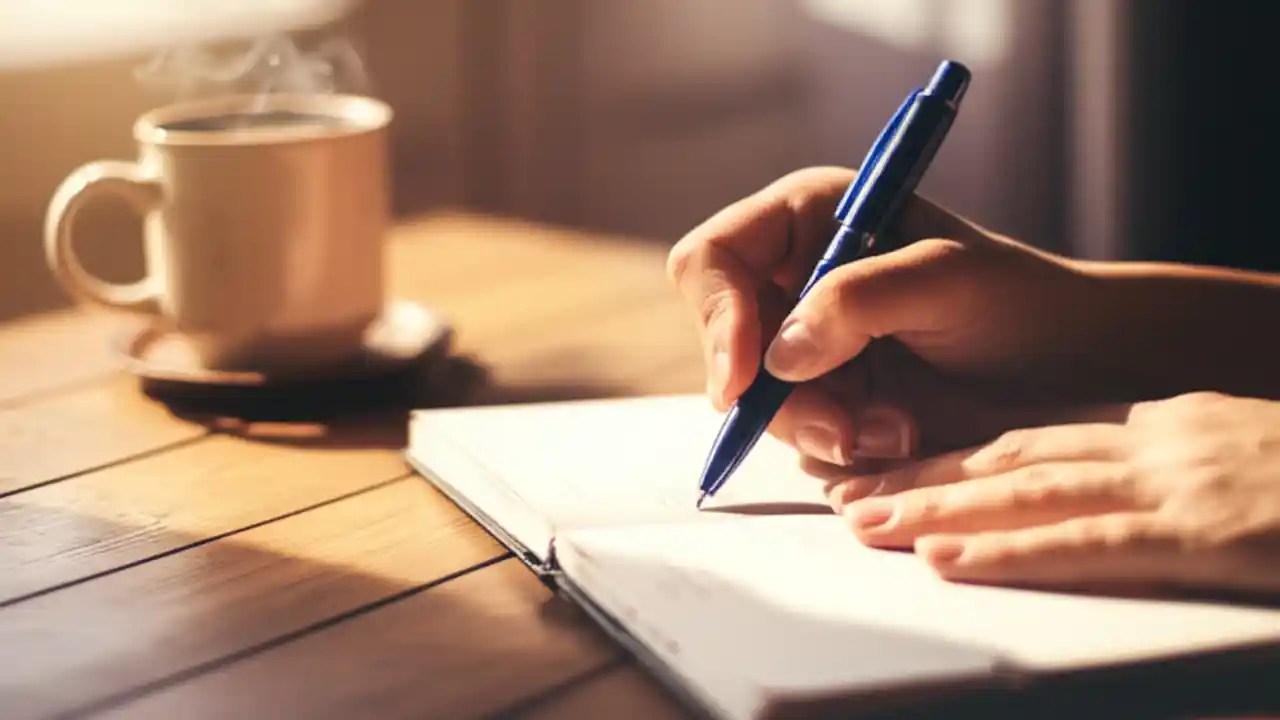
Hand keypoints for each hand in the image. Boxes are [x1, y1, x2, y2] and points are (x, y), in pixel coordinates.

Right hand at [667, 167, 1110, 463]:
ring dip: (816, 426)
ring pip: (755, 398)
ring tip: (895, 430)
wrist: (1068, 363)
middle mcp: (792, 274)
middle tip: (843, 428)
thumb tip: (778, 355)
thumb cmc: (1018, 300)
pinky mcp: (822, 391)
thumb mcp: (948, 280)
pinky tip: (894, 435)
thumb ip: (858, 300)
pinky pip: (793, 429)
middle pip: (725, 342)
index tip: (745, 381)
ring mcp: (804, 338)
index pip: (714, 260)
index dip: (716, 318)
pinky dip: (837, 443)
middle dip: (776, 395)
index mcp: (807, 217)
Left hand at [828, 392, 1279, 596]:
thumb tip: (1107, 506)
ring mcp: (1185, 484)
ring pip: (1032, 492)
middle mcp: (1163, 442)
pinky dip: (1013, 550)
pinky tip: (952, 558)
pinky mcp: (1212, 533)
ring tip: (867, 523)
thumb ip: (1175, 474)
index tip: (890, 469)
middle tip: (846, 494)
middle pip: (1015, 457)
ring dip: (941, 509)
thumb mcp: (1247, 461)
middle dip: (925, 478)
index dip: (954, 455)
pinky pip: (1090, 542)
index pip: (1036, 438)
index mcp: (1169, 426)